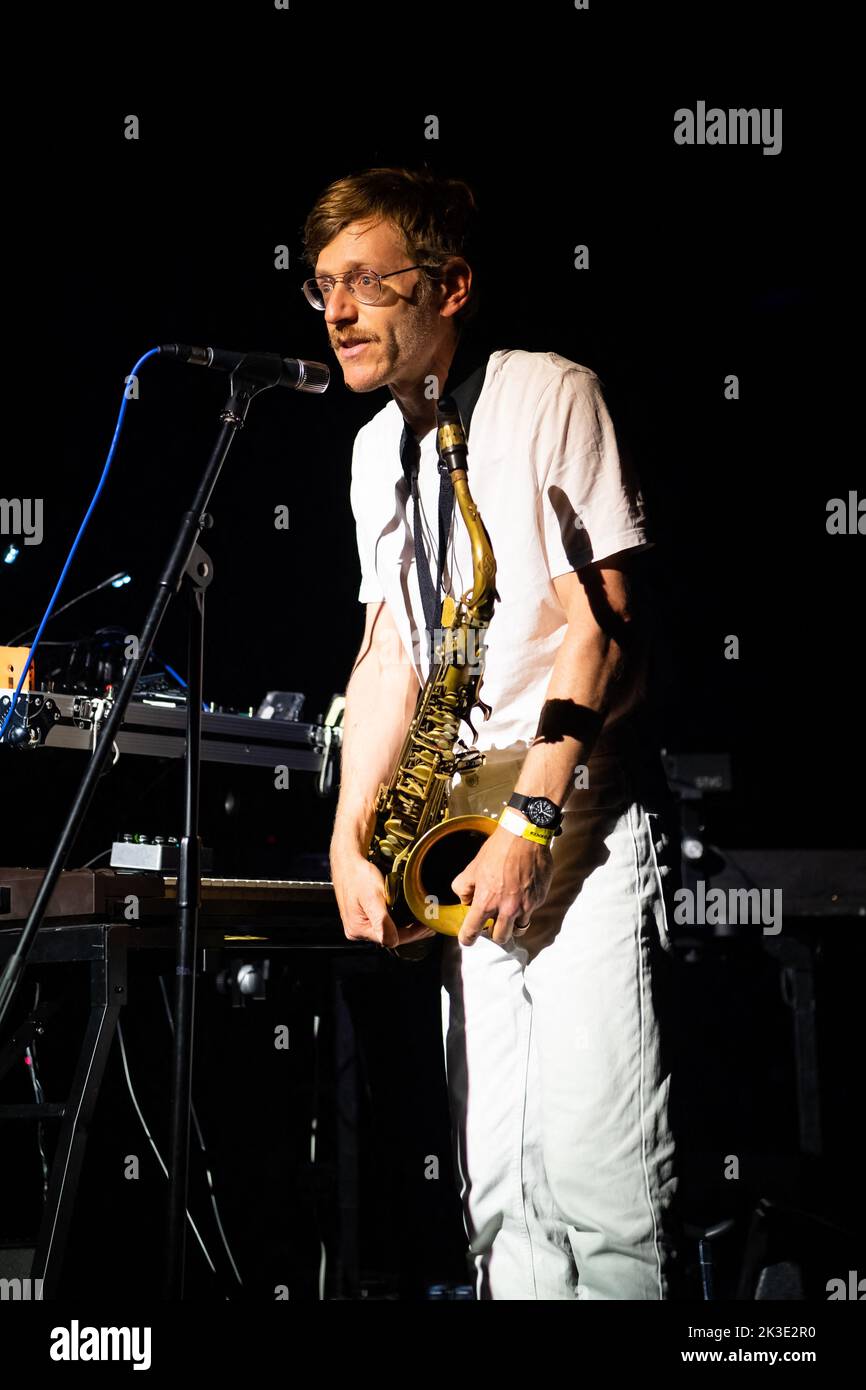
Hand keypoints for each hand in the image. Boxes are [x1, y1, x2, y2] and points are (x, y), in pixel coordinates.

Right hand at [330, 846, 436, 947]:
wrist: (347, 861)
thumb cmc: (358, 875)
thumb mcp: (372, 897)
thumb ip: (382, 921)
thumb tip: (391, 942)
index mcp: (358, 929)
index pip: (392, 939)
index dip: (413, 934)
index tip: (428, 926)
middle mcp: (357, 931)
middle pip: (391, 936)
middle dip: (412, 931)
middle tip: (430, 923)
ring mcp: (359, 924)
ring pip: (389, 930)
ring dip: (406, 926)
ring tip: (423, 920)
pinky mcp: (362, 916)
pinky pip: (383, 923)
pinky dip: (398, 920)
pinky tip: (408, 916)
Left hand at [451, 826, 554, 947]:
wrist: (525, 836)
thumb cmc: (498, 850)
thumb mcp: (473, 867)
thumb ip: (464, 887)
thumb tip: (466, 901)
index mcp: (486, 902)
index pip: (472, 932)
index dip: (467, 939)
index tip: (468, 939)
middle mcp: (507, 909)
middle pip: (500, 938)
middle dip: (494, 934)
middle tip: (492, 925)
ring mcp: (526, 906)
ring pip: (518, 929)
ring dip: (512, 925)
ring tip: (508, 913)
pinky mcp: (539, 899)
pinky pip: (531, 912)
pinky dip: (525, 908)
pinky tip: (521, 894)